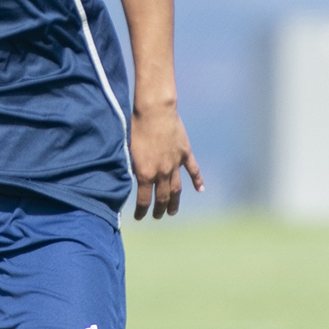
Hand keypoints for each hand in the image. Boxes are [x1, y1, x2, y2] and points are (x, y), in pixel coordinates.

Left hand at [129, 103, 204, 219]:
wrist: (155, 111)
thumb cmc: (136, 128)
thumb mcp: (127, 151)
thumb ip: (131, 168)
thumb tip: (128, 180)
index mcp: (145, 174)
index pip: (144, 200)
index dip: (142, 211)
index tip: (139, 217)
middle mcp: (162, 173)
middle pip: (162, 198)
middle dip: (159, 209)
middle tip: (157, 216)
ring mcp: (175, 164)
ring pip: (176, 189)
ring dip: (175, 202)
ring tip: (172, 211)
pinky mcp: (185, 153)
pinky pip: (193, 171)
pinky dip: (198, 181)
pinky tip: (200, 190)